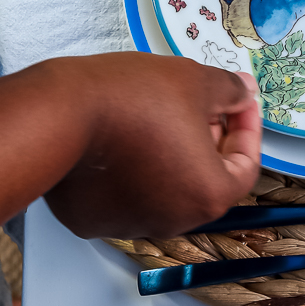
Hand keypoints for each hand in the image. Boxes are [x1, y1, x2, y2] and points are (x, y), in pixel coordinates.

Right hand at [0, 52, 260, 251]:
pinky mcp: (93, 220)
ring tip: (156, 116)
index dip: (246, 128)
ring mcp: (130, 225)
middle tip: (199, 104)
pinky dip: (131, 170)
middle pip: (204, 180)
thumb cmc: (129, 100)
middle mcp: (173, 221)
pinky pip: (124, 194)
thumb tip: (242, 93)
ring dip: (170, 156)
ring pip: (164, 189)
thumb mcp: (194, 81)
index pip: (245, 166)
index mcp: (208, 196)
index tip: (238, 102)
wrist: (58, 115)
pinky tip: (122, 137)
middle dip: (208, 140)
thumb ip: (229, 91)